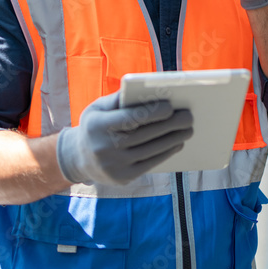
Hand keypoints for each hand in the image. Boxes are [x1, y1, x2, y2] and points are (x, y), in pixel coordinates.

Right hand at [55, 93, 192, 185]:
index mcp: (97, 125)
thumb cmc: (96, 125)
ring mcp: (114, 166)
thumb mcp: (99, 108)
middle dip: (170, 125)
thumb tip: (149, 90)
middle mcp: (104, 147)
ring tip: (187, 129)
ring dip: (173, 139)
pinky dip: (166, 153)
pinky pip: (150, 164)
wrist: (79, 158)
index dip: (152, 112)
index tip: (170, 106)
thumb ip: (121, 99)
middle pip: (145, 135)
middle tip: (188, 116)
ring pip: (151, 150)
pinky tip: (177, 143)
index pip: (130, 118)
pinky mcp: (123, 178)